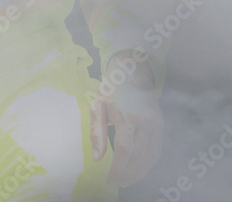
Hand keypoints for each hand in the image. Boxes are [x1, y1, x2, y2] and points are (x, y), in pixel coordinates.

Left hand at [89, 55, 162, 187]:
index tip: (110, 180)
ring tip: (126, 180)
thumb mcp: (97, 106)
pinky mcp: (161, 127)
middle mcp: (145, 123)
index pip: (125, 150)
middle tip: (118, 183)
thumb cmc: (111, 91)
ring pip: (151, 157)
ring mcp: (156, 126)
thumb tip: (97, 158)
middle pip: (140, 157)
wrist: (133, 75)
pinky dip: (148, 164)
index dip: (118, 168)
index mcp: (127, 117)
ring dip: (139, 172)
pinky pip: (157, 151)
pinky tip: (138, 169)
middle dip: (129, 174)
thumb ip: (97, 132)